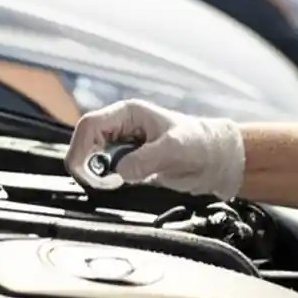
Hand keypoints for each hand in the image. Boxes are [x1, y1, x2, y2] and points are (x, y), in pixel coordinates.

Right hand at [64, 99, 244, 199]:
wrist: (217, 160)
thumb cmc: (201, 143)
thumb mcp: (175, 149)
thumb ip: (146, 159)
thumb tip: (120, 171)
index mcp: (129, 113)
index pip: (90, 125)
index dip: (81, 147)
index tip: (83, 171)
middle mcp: (123, 127)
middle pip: (86, 142)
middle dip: (88, 164)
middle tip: (103, 182)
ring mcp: (124, 146)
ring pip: (93, 159)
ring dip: (98, 173)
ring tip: (117, 182)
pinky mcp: (129, 163)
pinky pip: (105, 172)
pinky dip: (107, 180)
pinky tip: (122, 183)